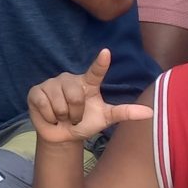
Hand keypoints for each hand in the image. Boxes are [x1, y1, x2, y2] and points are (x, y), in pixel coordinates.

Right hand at [27, 50, 147, 144]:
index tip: (106, 52)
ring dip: (62, 116)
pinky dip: (49, 116)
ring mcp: (52, 83)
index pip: (96, 72)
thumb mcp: (106, 118)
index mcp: (88, 84)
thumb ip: (125, 113)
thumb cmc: (85, 122)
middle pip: (76, 96)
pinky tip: (49, 115)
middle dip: (75, 114)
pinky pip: (44, 104)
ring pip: (59, 103)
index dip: (100, 63)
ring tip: (61, 116)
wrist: (62, 135)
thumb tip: (151, 113)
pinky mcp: (36, 91)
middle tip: (73, 117)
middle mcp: (69, 79)